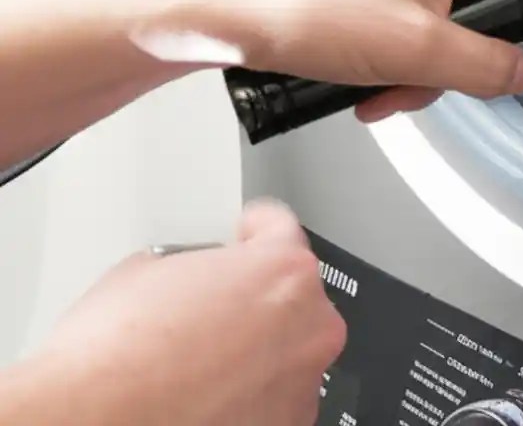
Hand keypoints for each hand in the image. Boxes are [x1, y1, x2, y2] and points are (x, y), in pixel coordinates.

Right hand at [13, 201, 344, 425]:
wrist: (98, 421)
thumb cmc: (118, 358)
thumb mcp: (145, 270)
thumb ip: (193, 262)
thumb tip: (191, 276)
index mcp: (285, 272)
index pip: (281, 230)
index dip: (251, 230)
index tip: (245, 234)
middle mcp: (310, 325)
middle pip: (292, 291)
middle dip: (254, 293)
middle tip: (207, 304)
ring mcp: (304, 380)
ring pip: (287, 344)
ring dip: (255, 343)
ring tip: (199, 354)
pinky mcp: (288, 422)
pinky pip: (275, 391)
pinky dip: (250, 387)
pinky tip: (207, 387)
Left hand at [191, 0, 522, 120]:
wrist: (226, 15)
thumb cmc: (304, 8)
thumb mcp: (413, 50)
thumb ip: (483, 66)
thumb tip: (519, 74)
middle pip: (492, 14)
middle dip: (469, 63)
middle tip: (432, 82)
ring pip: (449, 41)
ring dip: (421, 79)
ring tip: (379, 90)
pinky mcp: (373, 4)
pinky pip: (411, 48)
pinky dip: (394, 77)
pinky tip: (361, 90)